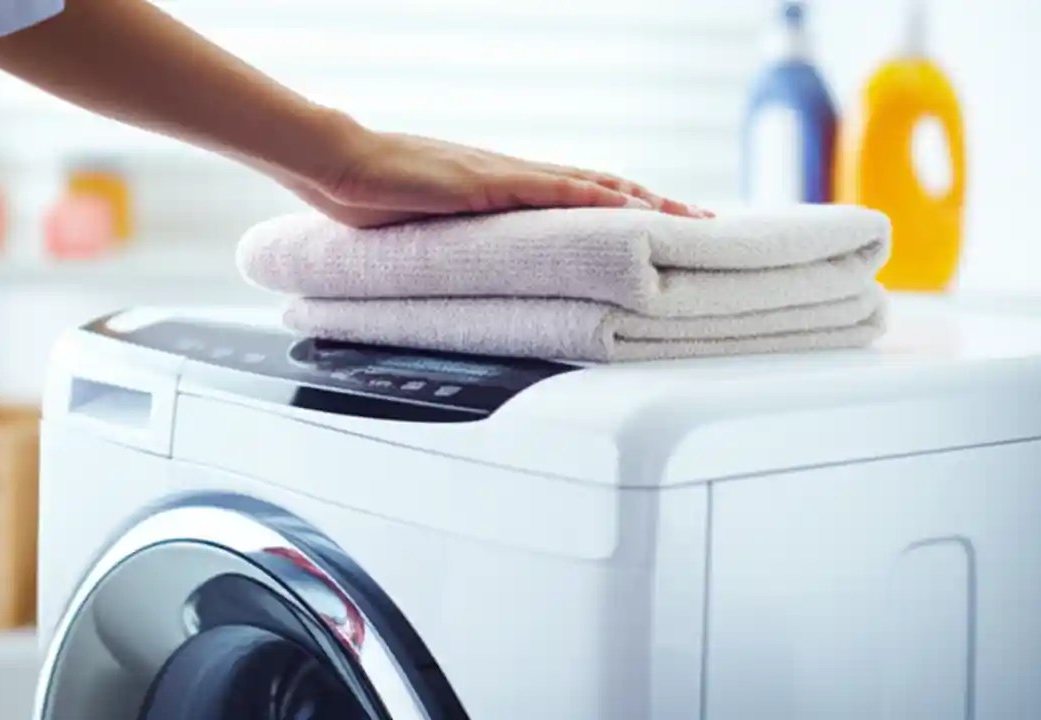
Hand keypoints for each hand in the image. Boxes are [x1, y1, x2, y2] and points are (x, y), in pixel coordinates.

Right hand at [283, 122, 712, 227]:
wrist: (338, 164)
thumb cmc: (372, 197)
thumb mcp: (433, 229)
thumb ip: (469, 243)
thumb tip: (489, 269)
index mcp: (504, 186)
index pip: (579, 194)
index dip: (625, 208)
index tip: (664, 224)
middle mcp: (515, 174)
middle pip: (602, 186)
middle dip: (656, 206)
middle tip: (702, 222)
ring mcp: (504, 176)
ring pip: (591, 184)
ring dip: (644, 202)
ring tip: (687, 219)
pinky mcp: (488, 183)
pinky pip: (553, 190)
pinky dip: (596, 198)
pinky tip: (629, 207)